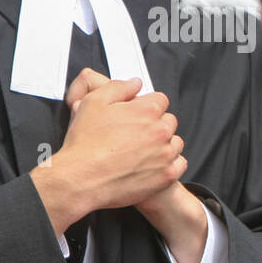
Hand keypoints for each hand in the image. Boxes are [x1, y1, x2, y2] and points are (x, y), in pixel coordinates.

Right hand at [32, 71, 184, 234]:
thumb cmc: (85, 143)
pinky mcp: (167, 175)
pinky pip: (179, 163)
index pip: (160, 100)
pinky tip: (151, 164)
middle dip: (155, 124)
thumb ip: (118, 87)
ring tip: (140, 151)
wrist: (82, 179)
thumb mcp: (93, 102)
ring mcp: (166, 154)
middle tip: (134, 134)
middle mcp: (161, 131)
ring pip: (175, 142)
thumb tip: (135, 83)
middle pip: (168, 121)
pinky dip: (169, 163)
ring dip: (163, 144)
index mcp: (147, 111)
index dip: (146, 106)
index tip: (136, 115)